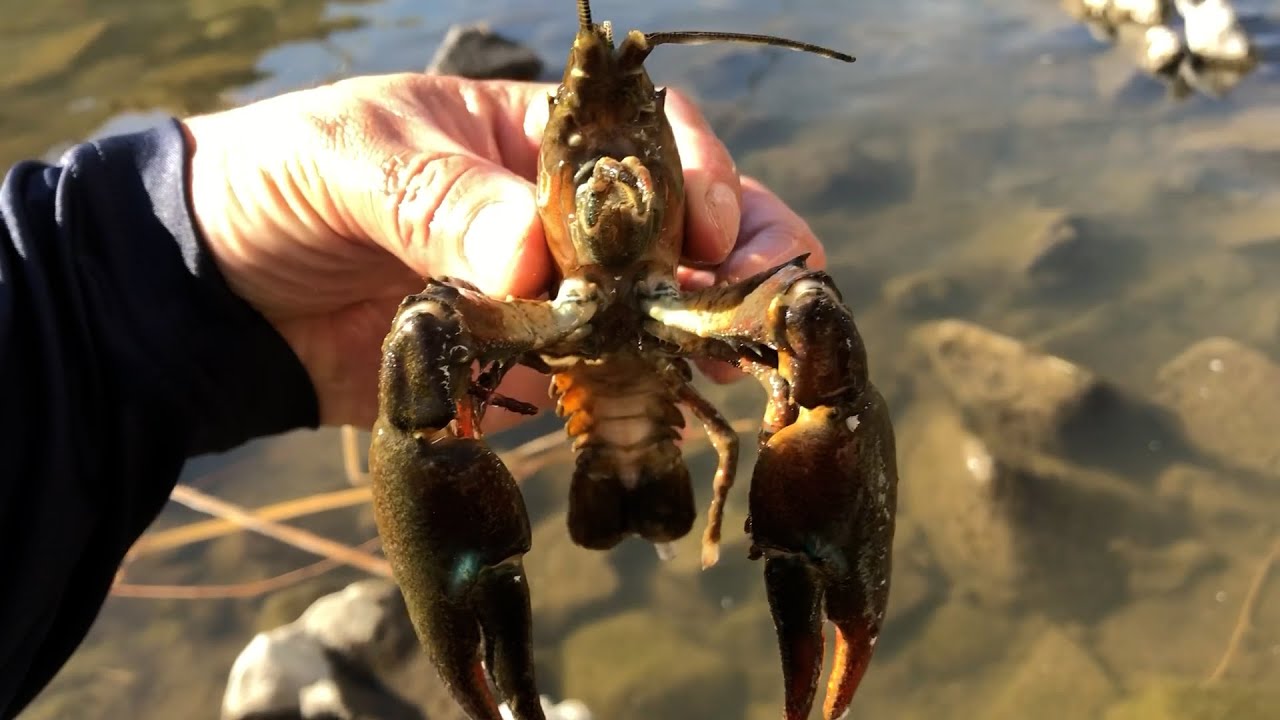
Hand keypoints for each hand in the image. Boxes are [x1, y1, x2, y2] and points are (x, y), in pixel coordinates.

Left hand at [182, 73, 825, 428]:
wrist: (219, 290)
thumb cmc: (284, 182)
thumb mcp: (358, 162)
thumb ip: (441, 200)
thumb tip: (530, 260)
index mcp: (530, 139)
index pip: (644, 142)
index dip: (696, 175)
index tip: (710, 227)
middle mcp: (556, 218)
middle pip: (673, 231)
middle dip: (731, 261)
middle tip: (765, 306)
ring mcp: (547, 298)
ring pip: (647, 312)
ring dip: (695, 337)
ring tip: (731, 369)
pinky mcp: (522, 370)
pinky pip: (591, 384)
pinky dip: (633, 404)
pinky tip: (665, 423)